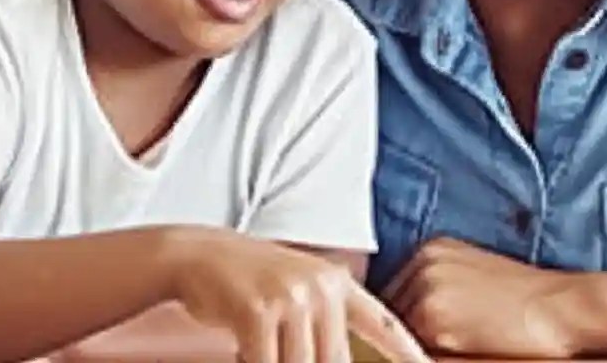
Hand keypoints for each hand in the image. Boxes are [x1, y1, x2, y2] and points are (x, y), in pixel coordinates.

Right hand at [162, 228, 430, 362]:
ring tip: (258, 349)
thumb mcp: (297, 289)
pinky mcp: (258, 312)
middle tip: (287, 358)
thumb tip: (340, 359)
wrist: (198, 255)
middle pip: (334, 362)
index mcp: (336, 282)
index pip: (382, 322)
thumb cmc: (249, 281)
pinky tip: (243, 354)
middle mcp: (320, 287)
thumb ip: (324, 320)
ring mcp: (290, 297)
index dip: (407, 350)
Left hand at [384, 238, 582, 358]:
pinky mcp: (435, 323)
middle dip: (404, 328)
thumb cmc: (527, 298)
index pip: (395, 289)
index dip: (403, 315)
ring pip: (399, 331)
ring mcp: (426, 292)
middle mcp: (423, 265)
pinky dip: (424, 355)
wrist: (560, 308)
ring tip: (452, 345)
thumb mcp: (474, 274)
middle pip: (392, 308)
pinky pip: (412, 349)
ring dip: (412, 344)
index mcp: (431, 250)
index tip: (412, 330)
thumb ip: (437, 286)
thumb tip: (408, 314)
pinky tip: (456, 352)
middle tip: (437, 339)